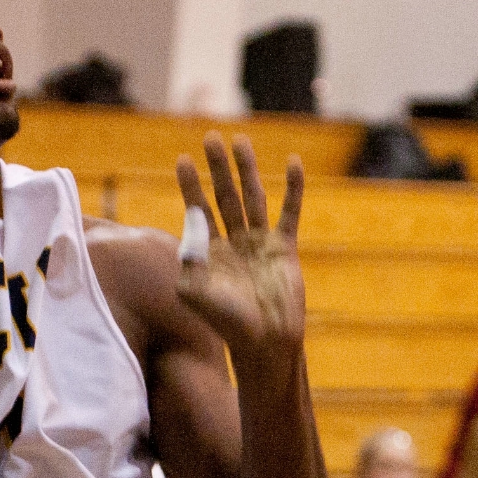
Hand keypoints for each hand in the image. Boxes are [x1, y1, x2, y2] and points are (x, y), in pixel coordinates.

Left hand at [175, 135, 304, 365]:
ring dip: (247, 169)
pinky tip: (293, 163)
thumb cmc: (226, 322)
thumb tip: (191, 220)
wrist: (264, 341)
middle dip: (217, 167)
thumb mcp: (194, 292)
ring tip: (239, 141)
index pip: (198, 210)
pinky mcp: (284, 248)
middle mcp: (233, 243)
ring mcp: (259, 243)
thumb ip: (188, 257)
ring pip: (253, 197)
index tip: (183, 160)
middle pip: (224, 196)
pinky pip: (289, 212)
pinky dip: (293, 188)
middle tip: (210, 137)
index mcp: (209, 252)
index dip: (191, 185)